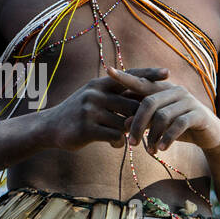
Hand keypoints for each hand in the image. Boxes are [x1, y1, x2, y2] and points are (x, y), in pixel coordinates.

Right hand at [42, 68, 166, 151]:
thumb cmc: (80, 112)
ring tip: (127, 137)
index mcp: (101, 83)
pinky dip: (119, 143)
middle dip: (142, 118)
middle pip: (133, 104)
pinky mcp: (87, 128)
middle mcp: (96, 93)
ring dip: (129, 133)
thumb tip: (144, 96)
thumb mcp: (96, 97)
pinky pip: (115, 137)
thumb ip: (117, 95)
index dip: (149, 74)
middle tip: (147, 128)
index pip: (130, 76)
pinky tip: (116, 145)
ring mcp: (91, 110)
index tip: (169, 73)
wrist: (50, 127)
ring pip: (125, 123)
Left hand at [108, 67, 219, 153]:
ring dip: (153, 136)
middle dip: (137, 124)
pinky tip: (161, 150)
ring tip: (150, 151)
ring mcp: (188, 101)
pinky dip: (167, 138)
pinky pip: (178, 125)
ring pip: (162, 116)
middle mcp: (176, 91)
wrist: (211, 135)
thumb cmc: (181, 128)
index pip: (142, 82)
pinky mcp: (198, 114)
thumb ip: (144, 121)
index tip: (108, 71)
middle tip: (131, 143)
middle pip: (148, 103)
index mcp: (164, 89)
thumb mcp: (160, 125)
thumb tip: (122, 124)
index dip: (126, 77)